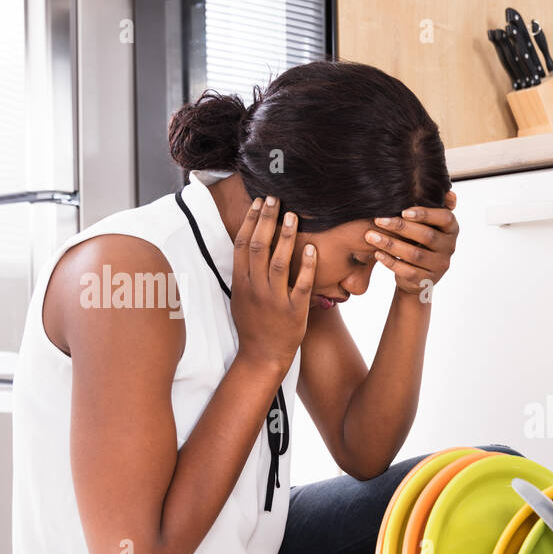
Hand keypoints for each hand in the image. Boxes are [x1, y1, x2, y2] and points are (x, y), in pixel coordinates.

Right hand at [231, 196, 315, 370]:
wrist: (262, 355)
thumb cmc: (253, 323)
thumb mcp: (240, 296)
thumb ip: (243, 271)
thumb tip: (246, 243)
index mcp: (240, 282)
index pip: (242, 244)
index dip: (251, 220)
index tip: (260, 202)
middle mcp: (255, 288)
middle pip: (259, 247)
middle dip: (267, 220)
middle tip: (276, 199)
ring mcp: (275, 300)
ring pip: (279, 262)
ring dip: (286, 237)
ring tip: (294, 216)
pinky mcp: (294, 311)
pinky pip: (302, 284)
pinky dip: (307, 265)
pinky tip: (312, 247)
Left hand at [366, 190, 458, 298]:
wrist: (419, 275)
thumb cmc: (421, 242)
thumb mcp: (429, 225)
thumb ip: (435, 208)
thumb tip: (451, 193)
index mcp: (452, 230)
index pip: (445, 218)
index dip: (425, 214)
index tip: (404, 210)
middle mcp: (449, 248)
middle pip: (426, 236)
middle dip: (400, 227)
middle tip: (378, 220)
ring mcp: (439, 266)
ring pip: (414, 254)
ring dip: (390, 244)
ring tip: (370, 236)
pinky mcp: (426, 281)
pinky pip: (407, 271)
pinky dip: (390, 262)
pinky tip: (377, 253)